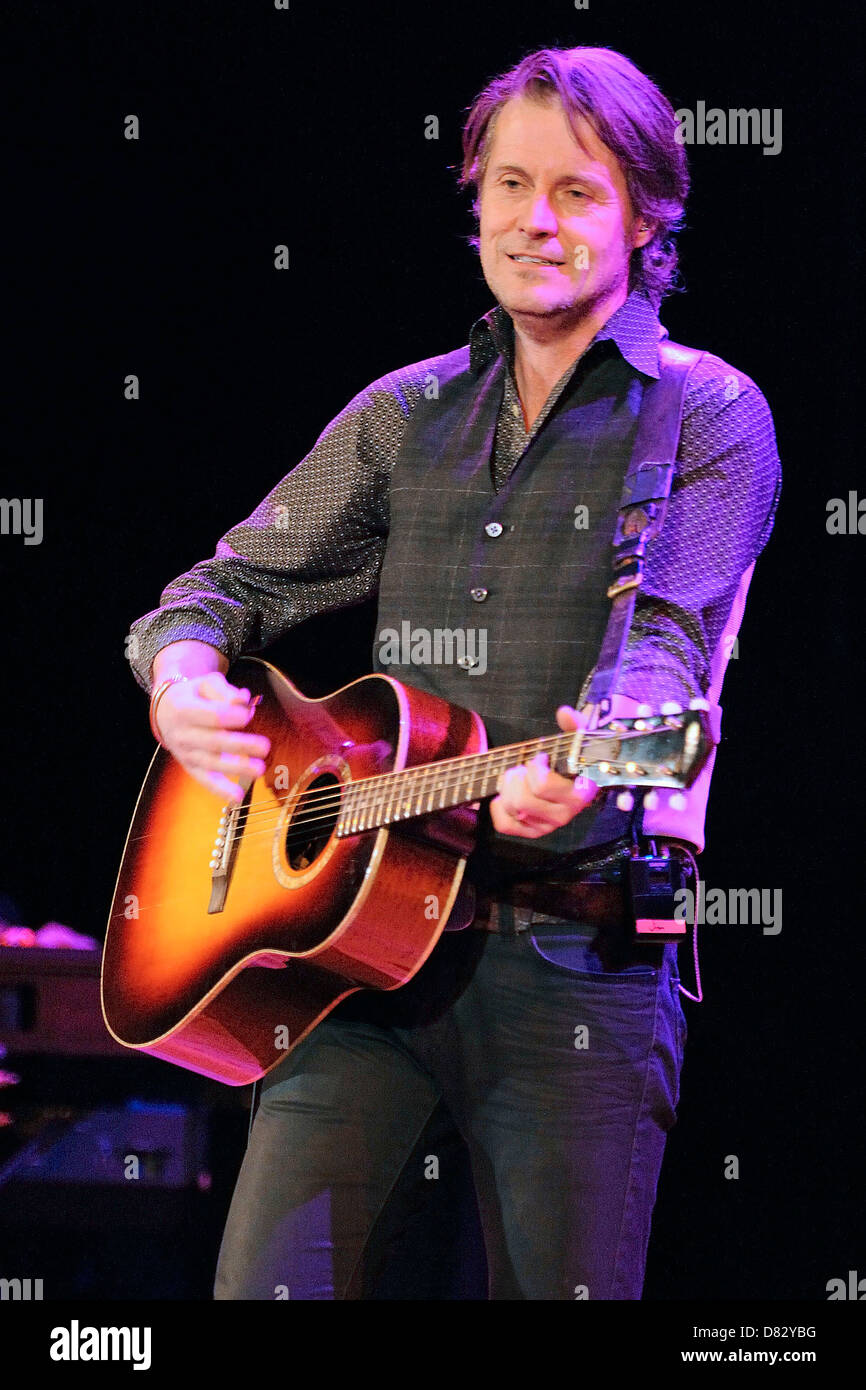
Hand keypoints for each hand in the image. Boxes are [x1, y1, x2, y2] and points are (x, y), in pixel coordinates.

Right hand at [153, 671, 270, 802]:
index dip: (232, 716)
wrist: (165, 711)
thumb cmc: (194, 695)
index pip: (211, 716)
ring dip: (236, 768)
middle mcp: (182, 734)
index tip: (248, 715)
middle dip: (241, 745)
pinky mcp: (190, 767)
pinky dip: (220, 790)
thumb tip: (242, 700)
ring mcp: (185, 753)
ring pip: (211, 763)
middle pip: (214, 741)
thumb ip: (224, 690)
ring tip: (259, 769)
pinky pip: (205, 780)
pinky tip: (237, 797)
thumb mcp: (206, 683)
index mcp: (183, 709)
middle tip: (265, 746)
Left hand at [489, 705, 597, 837]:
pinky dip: (499, 807)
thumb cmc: (572, 761)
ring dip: (508, 788)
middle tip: (522, 768)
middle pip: (522, 800)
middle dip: (516, 777)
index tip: (540, 758)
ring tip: (517, 779)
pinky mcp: (531, 832)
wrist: (574, 783)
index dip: (534, 767)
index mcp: (579, 794)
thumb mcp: (576, 742)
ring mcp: (547, 827)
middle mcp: (565, 815)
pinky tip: (507, 795)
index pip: (543, 785)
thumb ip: (574, 726)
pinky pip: (503, 824)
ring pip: (512, 809)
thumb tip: (564, 713)